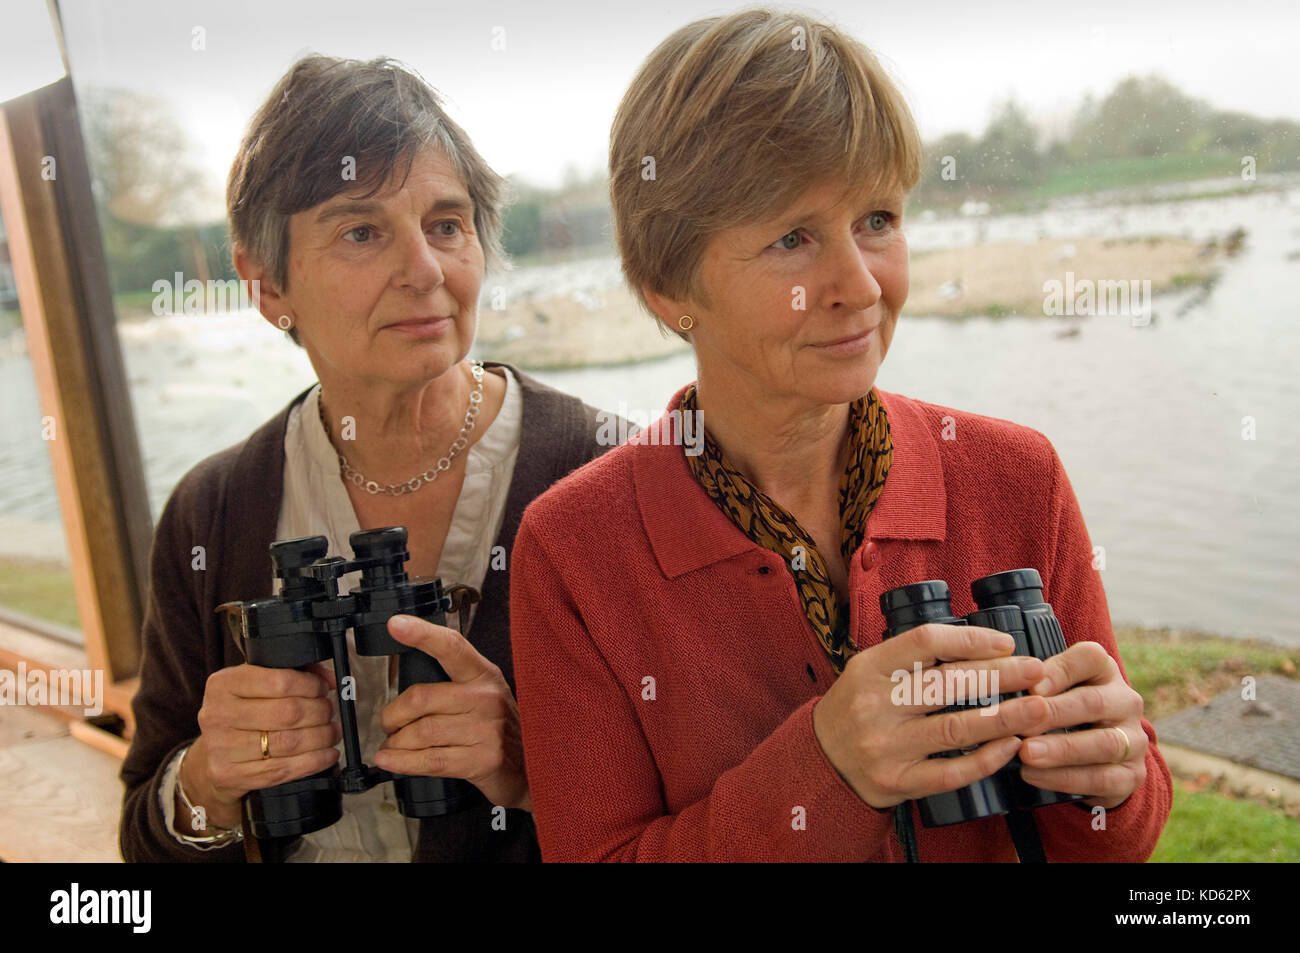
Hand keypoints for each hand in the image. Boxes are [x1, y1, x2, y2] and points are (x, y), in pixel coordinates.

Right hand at [185, 662, 340, 830]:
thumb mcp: (257, 683)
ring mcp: (221, 748)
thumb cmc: (242, 712)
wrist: (212, 755)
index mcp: (224, 684)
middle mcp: (218, 714)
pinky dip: (314, 761)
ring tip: (332, 732)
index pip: (279, 681)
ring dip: (322, 737)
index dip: (310, 685)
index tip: (323, 689)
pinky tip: (327, 754)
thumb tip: (330, 678)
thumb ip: (293, 673)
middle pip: (288, 713)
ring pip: (289, 743)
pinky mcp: (229, 775)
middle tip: (329, 712)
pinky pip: (283, 770)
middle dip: (320, 711)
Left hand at [372, 614, 530, 812]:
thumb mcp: (483, 694)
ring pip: (420, 733)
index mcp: (483, 674)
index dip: (422, 634)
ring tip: (393, 746)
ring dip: (396, 743)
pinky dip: (402, 763)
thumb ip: (450, 682)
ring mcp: (486, 730)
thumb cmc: (496, 727)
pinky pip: (430, 760)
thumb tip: (404, 682)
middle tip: (389, 724)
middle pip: (420, 698)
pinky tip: (390, 761)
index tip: (395, 625)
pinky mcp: (482, 760)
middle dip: (392, 715)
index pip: (451, 647)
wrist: (530, 766)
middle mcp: (485, 698)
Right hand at [813, 623, 1051, 809]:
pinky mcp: (897, 781)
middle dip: (1000, 675)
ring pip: (954, 729)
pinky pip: (949, 772)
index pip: (925, 642)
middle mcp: (876, 705)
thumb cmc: (855, 709)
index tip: (1006, 642)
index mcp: (869, 668)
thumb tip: (980, 647)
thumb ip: (912, 659)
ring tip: (1038, 708)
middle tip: (1037, 671)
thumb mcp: (868, 671)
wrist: (820, 761)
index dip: (970, 639)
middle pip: (947, 685)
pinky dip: (984, 759)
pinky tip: (1009, 747)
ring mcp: (886, 746)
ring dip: (1004, 718)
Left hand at [1015, 640, 1147, 809]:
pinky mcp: (1131, 775)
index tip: (1029, 687)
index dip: (1059, 671)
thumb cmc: (1063, 715)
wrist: (1098, 760)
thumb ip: (1032, 684)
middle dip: (1053, 714)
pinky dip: (1065, 778)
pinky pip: (1103, 778)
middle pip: (1093, 702)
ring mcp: (1133, 739)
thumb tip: (995, 684)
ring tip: (1026, 753)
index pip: (1089, 658)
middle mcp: (1125, 701)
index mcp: (1104, 671)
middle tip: (1020, 724)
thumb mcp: (1052, 691)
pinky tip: (1036, 775)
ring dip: (1062, 749)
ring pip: (1103, 743)